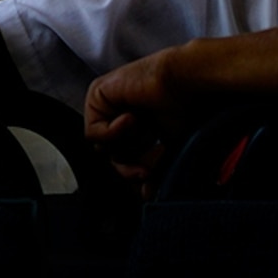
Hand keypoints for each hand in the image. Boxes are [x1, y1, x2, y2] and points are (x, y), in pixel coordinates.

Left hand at [84, 42, 207, 180]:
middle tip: (146, 165)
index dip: (134, 170)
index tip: (149, 175)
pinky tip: (133, 118)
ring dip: (126, 143)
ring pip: (102, 148)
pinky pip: (92, 133)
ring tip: (145, 126)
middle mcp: (119, 116)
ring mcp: (107, 106)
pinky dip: (114, 131)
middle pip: (111, 156)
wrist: (184, 83)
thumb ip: (153, 168)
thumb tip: (144, 194)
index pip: (123, 159)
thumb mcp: (167, 148)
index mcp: (136, 127)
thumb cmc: (183, 109)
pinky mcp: (97, 95)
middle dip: (130, 161)